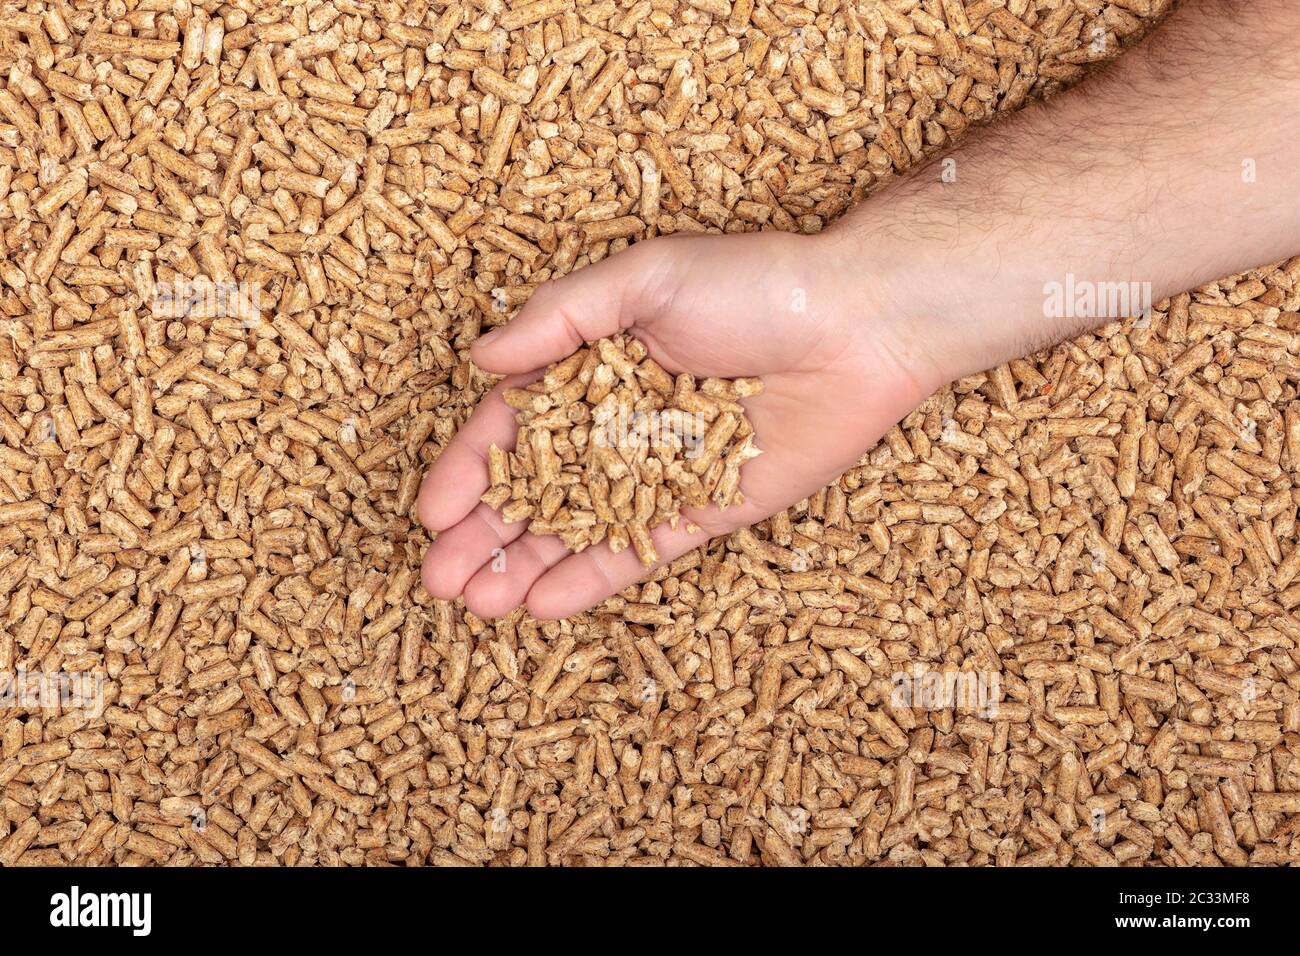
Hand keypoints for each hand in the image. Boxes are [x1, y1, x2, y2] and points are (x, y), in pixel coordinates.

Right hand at [417, 230, 943, 619]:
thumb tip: (482, 358)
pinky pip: (639, 551)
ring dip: (524, 565)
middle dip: (483, 534)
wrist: (860, 326)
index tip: (432, 513)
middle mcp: (618, 424)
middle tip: (438, 579)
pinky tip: (544, 604)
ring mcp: (659, 472)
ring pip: (577, 528)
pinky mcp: (703, 508)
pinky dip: (592, 578)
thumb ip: (561, 318)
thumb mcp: (647, 278)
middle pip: (535, 489)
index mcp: (593, 366)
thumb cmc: (755, 285)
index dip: (469, 469)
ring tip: (476, 603)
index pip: (514, 426)